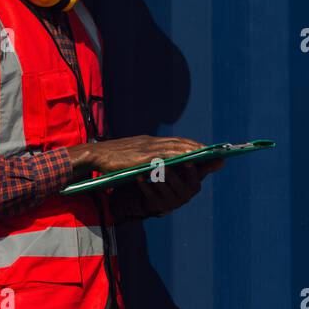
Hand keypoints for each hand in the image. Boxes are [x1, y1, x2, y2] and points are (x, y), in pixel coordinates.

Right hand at [75, 135, 203, 174]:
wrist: (94, 155)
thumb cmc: (110, 160)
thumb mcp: (130, 157)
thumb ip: (145, 160)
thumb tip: (157, 167)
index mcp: (147, 142)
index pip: (174, 141)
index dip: (190, 144)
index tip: (205, 148)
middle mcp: (149, 142)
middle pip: (178, 142)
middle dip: (197, 147)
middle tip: (214, 151)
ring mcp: (146, 148)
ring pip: (174, 147)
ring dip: (192, 150)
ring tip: (206, 155)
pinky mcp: (142, 157)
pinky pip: (164, 156)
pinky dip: (178, 157)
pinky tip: (187, 161)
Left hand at [128, 158, 224, 216]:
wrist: (156, 195)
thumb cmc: (173, 178)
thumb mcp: (186, 172)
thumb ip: (199, 164)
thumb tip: (222, 160)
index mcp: (194, 185)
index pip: (195, 179)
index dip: (192, 171)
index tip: (188, 161)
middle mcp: (185, 196)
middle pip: (180, 186)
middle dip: (172, 175)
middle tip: (164, 164)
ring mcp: (171, 202)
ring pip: (165, 190)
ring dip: (157, 179)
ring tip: (150, 169)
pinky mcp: (157, 206)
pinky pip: (150, 196)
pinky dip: (144, 186)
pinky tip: (139, 177)